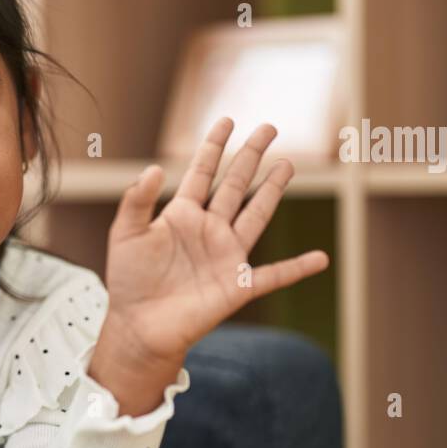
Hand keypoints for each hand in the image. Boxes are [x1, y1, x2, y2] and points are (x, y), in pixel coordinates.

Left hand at [102, 118, 328, 371]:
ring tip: (287, 165)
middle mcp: (209, 230)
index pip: (202, 173)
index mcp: (181, 216)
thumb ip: (136, 201)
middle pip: (235, 186)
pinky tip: (320, 258)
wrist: (138, 326)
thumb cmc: (129, 282)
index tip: (227, 121)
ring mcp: (226, 256)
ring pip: (256, 216)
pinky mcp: (237, 285)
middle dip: (250, 156)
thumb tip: (153, 167)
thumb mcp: (126, 235)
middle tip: (269, 128)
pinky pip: (274, 276)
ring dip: (272, 191)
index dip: (214, 148)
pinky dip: (297, 268)